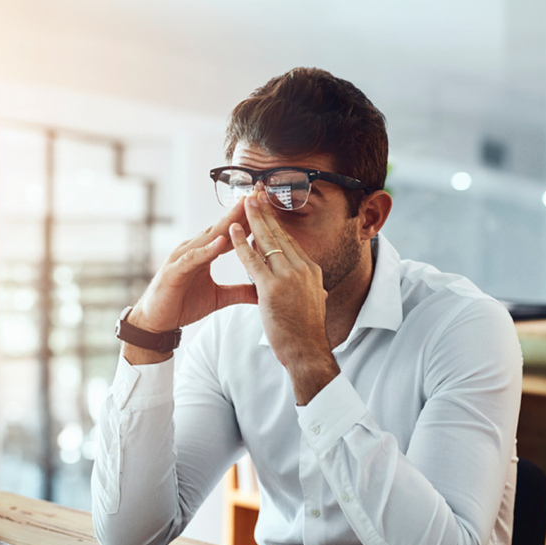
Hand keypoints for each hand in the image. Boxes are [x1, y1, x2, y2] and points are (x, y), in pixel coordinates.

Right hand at [126, 199, 256, 362]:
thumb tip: (261, 291)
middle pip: (221, 227)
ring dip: (226, 223)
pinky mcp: (174, 271)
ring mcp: (183, 257)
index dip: (249, 218)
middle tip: (257, 192)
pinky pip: (193, 258)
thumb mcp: (219, 298)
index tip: (267, 204)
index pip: (231, 232)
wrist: (156, 322)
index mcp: (205, 252)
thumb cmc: (183, 305)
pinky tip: (220, 242)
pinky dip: (207, 250)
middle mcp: (194, 249)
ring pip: (208, 237)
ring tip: (243, 209)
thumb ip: (240, 291)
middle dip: (240, 210)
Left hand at [229, 189, 339, 404]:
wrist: (308, 352)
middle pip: (280, 234)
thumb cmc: (306, 334)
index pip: (291, 241)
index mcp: (311, 271)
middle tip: (255, 192)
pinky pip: (253, 260)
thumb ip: (309, 290)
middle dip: (266, 212)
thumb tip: (313, 287)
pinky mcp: (272, 288)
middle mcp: (302, 269)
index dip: (277, 223)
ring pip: (267, 241)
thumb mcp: (312, 303)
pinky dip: (241, 243)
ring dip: (253, 219)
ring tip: (243, 202)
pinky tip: (232, 230)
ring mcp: (288, 277)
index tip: (268, 207)